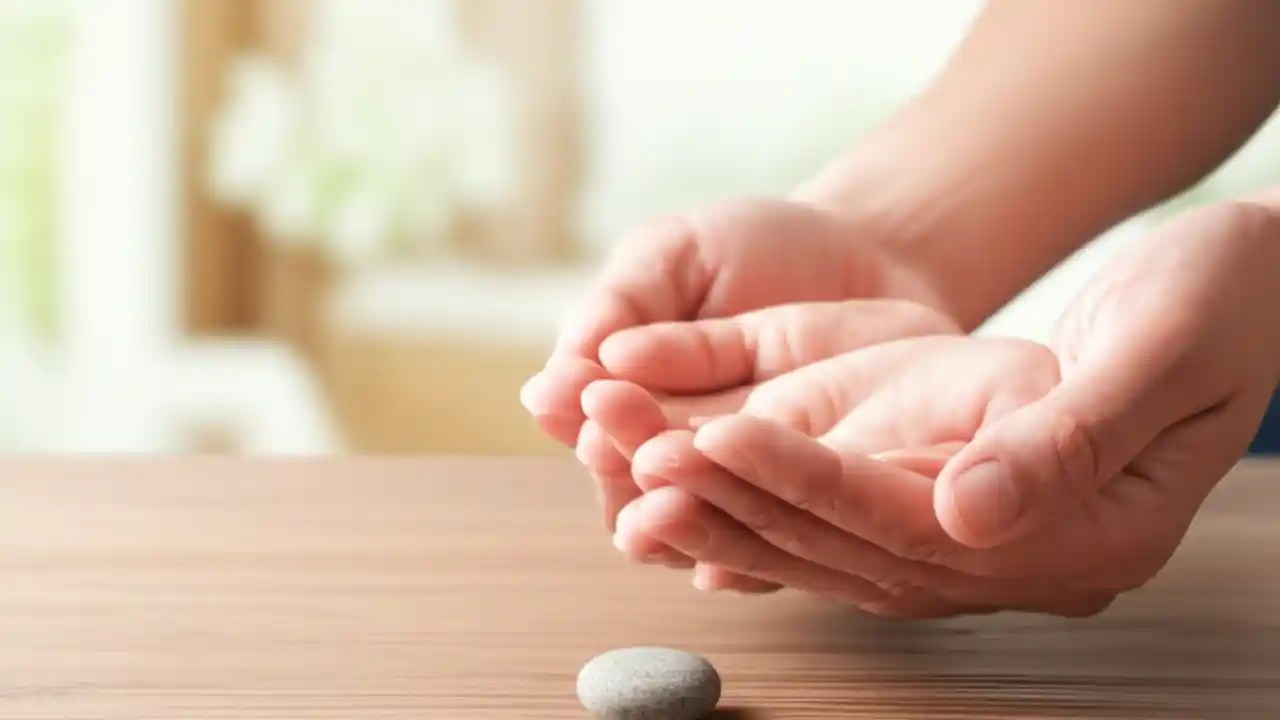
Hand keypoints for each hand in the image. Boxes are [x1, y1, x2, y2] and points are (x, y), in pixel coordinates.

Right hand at [519, 199, 954, 536]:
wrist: (870, 255)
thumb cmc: (758, 247)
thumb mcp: (679, 252)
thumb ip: (625, 303)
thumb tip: (566, 366)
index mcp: (628, 394)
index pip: (585, 418)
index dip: (573, 407)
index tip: (567, 392)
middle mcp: (671, 452)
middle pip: (626, 482)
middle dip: (613, 464)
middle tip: (601, 448)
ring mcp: (735, 485)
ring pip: (686, 527)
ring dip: (664, 525)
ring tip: (655, 513)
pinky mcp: (802, 507)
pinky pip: (769, 550)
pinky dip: (742, 565)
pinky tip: (723, 567)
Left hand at [621, 200, 1279, 616]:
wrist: (1241, 297)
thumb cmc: (1217, 306)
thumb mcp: (1159, 354)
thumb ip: (1066, 440)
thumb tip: (965, 511)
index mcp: (1078, 536)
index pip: (907, 524)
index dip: (801, 484)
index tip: (710, 438)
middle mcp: (1017, 556)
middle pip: (846, 547)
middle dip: (731, 502)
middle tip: (629, 460)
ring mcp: (980, 535)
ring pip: (828, 540)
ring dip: (725, 504)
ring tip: (629, 464)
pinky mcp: (950, 497)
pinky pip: (840, 513)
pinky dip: (760, 493)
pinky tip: (689, 474)